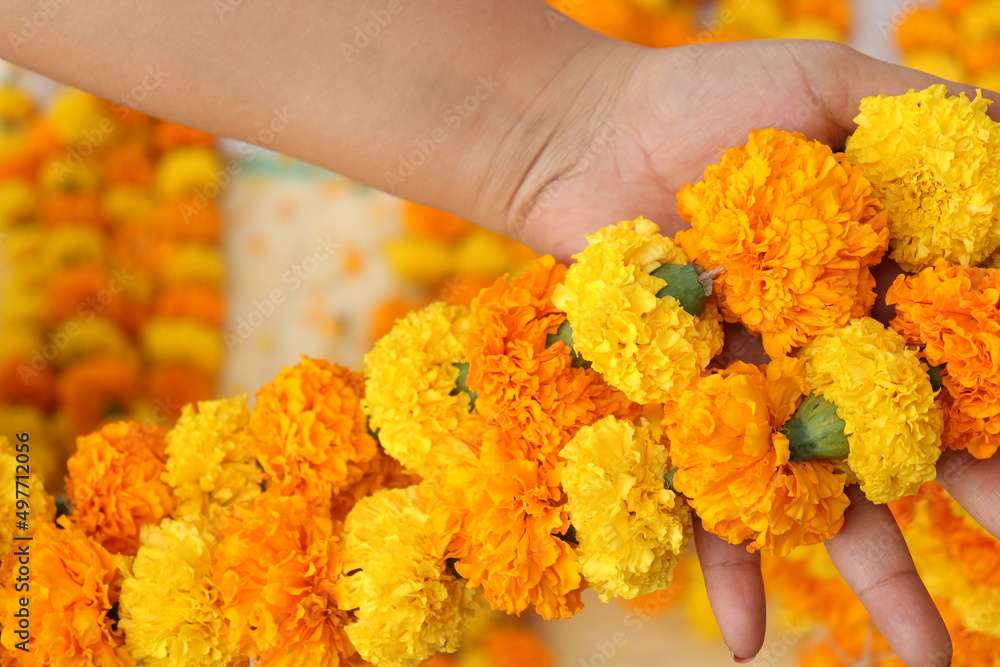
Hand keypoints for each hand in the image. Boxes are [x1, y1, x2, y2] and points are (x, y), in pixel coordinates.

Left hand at [505, 38, 999, 665]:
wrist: (587, 139)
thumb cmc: (707, 103)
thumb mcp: (828, 91)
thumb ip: (920, 121)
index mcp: (881, 282)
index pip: (963, 354)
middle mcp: (830, 352)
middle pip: (911, 440)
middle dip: (972, 499)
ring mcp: (759, 390)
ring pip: (823, 491)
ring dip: (875, 578)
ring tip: (926, 660)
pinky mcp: (685, 413)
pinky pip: (703, 497)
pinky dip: (726, 561)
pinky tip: (747, 638)